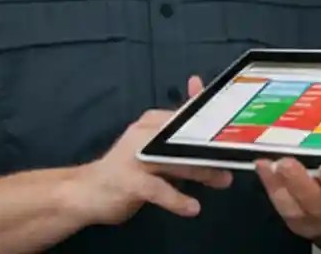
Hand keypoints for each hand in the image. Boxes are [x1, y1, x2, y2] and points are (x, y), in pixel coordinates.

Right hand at [65, 77, 230, 225]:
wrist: (87, 191)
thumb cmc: (128, 172)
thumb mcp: (156, 154)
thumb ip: (182, 148)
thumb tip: (219, 152)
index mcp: (152, 122)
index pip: (186, 113)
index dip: (211, 115)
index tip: (234, 119)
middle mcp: (144, 133)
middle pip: (186, 137)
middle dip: (212, 149)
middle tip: (233, 161)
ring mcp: (135, 156)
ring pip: (176, 160)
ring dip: (203, 172)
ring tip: (222, 181)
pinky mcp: (129, 181)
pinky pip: (158, 189)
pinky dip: (177, 199)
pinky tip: (192, 207)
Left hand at [256, 151, 320, 239]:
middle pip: (319, 205)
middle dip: (301, 184)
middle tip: (285, 161)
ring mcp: (317, 218)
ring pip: (296, 210)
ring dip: (279, 186)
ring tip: (267, 162)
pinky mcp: (297, 218)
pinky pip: (282, 207)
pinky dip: (270, 187)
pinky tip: (261, 166)